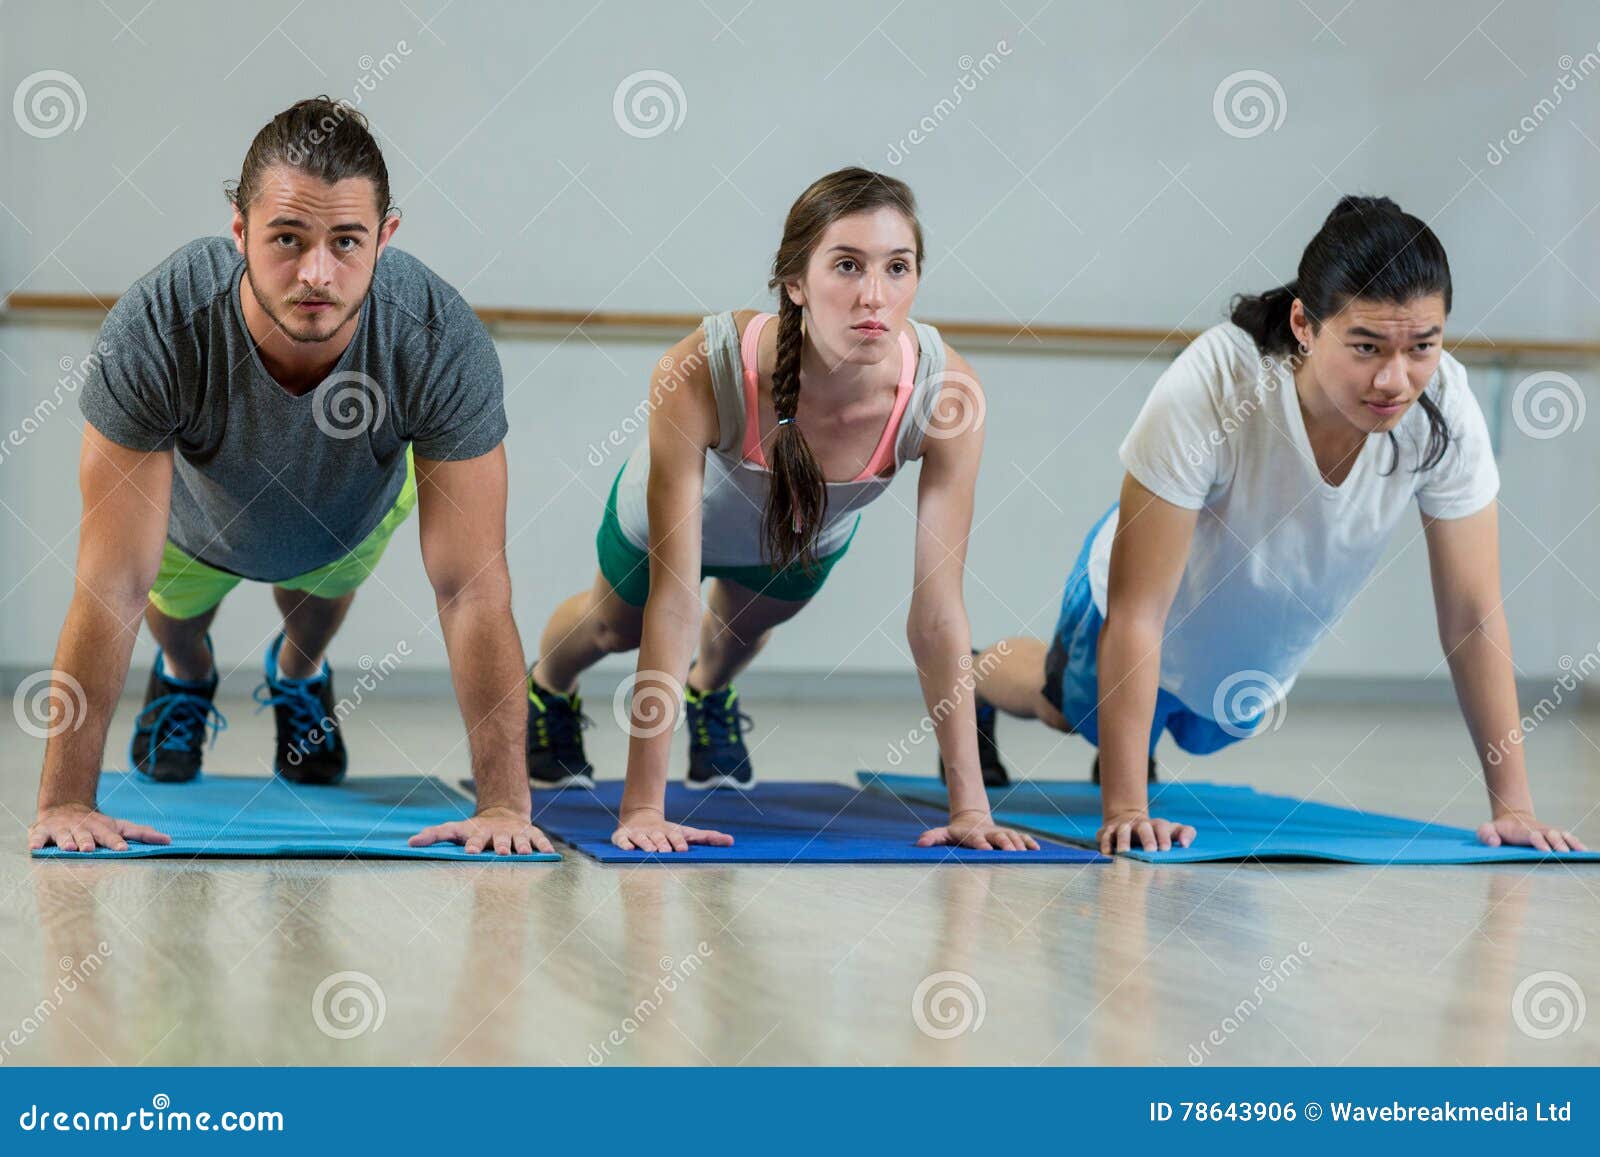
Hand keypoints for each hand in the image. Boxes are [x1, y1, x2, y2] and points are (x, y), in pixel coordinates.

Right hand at [29, 803, 170, 852]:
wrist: (64, 808)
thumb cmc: (95, 824)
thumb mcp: (118, 826)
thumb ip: (141, 833)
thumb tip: (169, 841)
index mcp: (101, 827)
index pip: (111, 836)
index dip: (116, 842)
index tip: (123, 850)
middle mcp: (81, 827)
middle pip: (86, 835)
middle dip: (87, 841)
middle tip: (89, 849)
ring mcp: (61, 829)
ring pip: (63, 836)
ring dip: (66, 841)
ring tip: (69, 848)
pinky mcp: (41, 831)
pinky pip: (37, 836)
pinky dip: (35, 841)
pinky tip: (35, 847)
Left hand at [409, 805, 555, 854]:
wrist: (504, 813)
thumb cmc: (475, 829)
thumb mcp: (455, 829)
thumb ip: (434, 835)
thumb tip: (408, 843)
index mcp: (478, 833)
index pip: (475, 839)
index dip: (473, 844)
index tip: (471, 851)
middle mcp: (497, 833)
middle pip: (499, 840)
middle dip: (500, 846)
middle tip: (501, 852)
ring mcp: (515, 833)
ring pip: (519, 840)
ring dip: (521, 847)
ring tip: (523, 854)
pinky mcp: (530, 833)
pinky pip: (539, 838)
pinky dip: (543, 845)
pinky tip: (547, 852)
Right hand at [611, 808, 733, 852]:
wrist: (640, 816)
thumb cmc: (668, 832)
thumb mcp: (687, 833)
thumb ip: (708, 838)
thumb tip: (732, 841)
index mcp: (670, 832)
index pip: (676, 837)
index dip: (679, 842)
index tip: (683, 850)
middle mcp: (654, 833)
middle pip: (660, 838)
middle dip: (663, 844)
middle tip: (666, 852)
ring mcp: (638, 835)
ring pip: (642, 840)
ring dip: (646, 845)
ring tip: (649, 851)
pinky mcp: (623, 837)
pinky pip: (622, 841)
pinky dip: (624, 844)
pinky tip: (629, 850)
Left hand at [918, 809, 1038, 850]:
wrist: (971, 820)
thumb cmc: (955, 833)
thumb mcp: (942, 834)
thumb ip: (932, 837)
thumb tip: (920, 843)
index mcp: (971, 834)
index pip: (976, 839)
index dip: (980, 843)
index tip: (985, 849)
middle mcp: (988, 833)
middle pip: (998, 836)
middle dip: (1005, 843)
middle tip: (1011, 853)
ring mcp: (1000, 832)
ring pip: (1012, 836)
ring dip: (1019, 844)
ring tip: (1025, 854)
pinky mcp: (1009, 834)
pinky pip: (1022, 837)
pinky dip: (1029, 842)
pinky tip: (1036, 850)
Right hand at [1098, 808, 1195, 854]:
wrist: (1127, 820)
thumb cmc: (1154, 832)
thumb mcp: (1171, 831)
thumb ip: (1186, 833)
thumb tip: (1186, 844)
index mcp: (1157, 825)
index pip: (1162, 828)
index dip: (1164, 837)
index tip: (1166, 849)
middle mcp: (1140, 824)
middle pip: (1144, 828)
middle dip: (1147, 839)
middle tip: (1150, 852)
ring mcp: (1123, 827)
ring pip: (1123, 830)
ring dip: (1124, 840)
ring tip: (1125, 853)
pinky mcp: (1108, 831)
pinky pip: (1105, 835)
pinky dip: (1106, 843)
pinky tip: (1107, 853)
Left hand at [1478, 811, 1586, 852]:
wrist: (1513, 819)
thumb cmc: (1499, 830)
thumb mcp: (1486, 830)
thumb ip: (1486, 835)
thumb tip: (1494, 842)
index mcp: (1521, 831)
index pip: (1531, 835)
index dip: (1538, 841)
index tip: (1545, 850)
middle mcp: (1538, 830)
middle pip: (1550, 835)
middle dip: (1557, 843)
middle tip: (1564, 854)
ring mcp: (1549, 831)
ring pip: (1562, 835)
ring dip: (1571, 843)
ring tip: (1580, 853)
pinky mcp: (1556, 835)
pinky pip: (1569, 838)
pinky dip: (1577, 844)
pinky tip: (1585, 852)